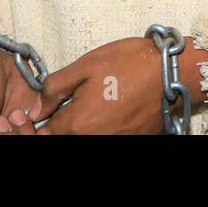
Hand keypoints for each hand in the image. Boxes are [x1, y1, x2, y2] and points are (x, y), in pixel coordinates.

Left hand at [36, 37, 170, 134]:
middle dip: (63, 123)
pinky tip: (113, 109)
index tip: (49, 106)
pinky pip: (108, 136)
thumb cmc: (128, 63)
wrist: (171, 72)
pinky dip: (105, 127)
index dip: (44, 117)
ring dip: (84, 126)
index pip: (45, 132)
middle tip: (74, 102)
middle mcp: (93, 140)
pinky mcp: (131, 141)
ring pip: (85, 138)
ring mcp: (113, 142)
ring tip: (97, 103)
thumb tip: (37, 109)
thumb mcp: (84, 65)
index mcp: (77, 124)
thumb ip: (53, 88)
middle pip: (64, 138)